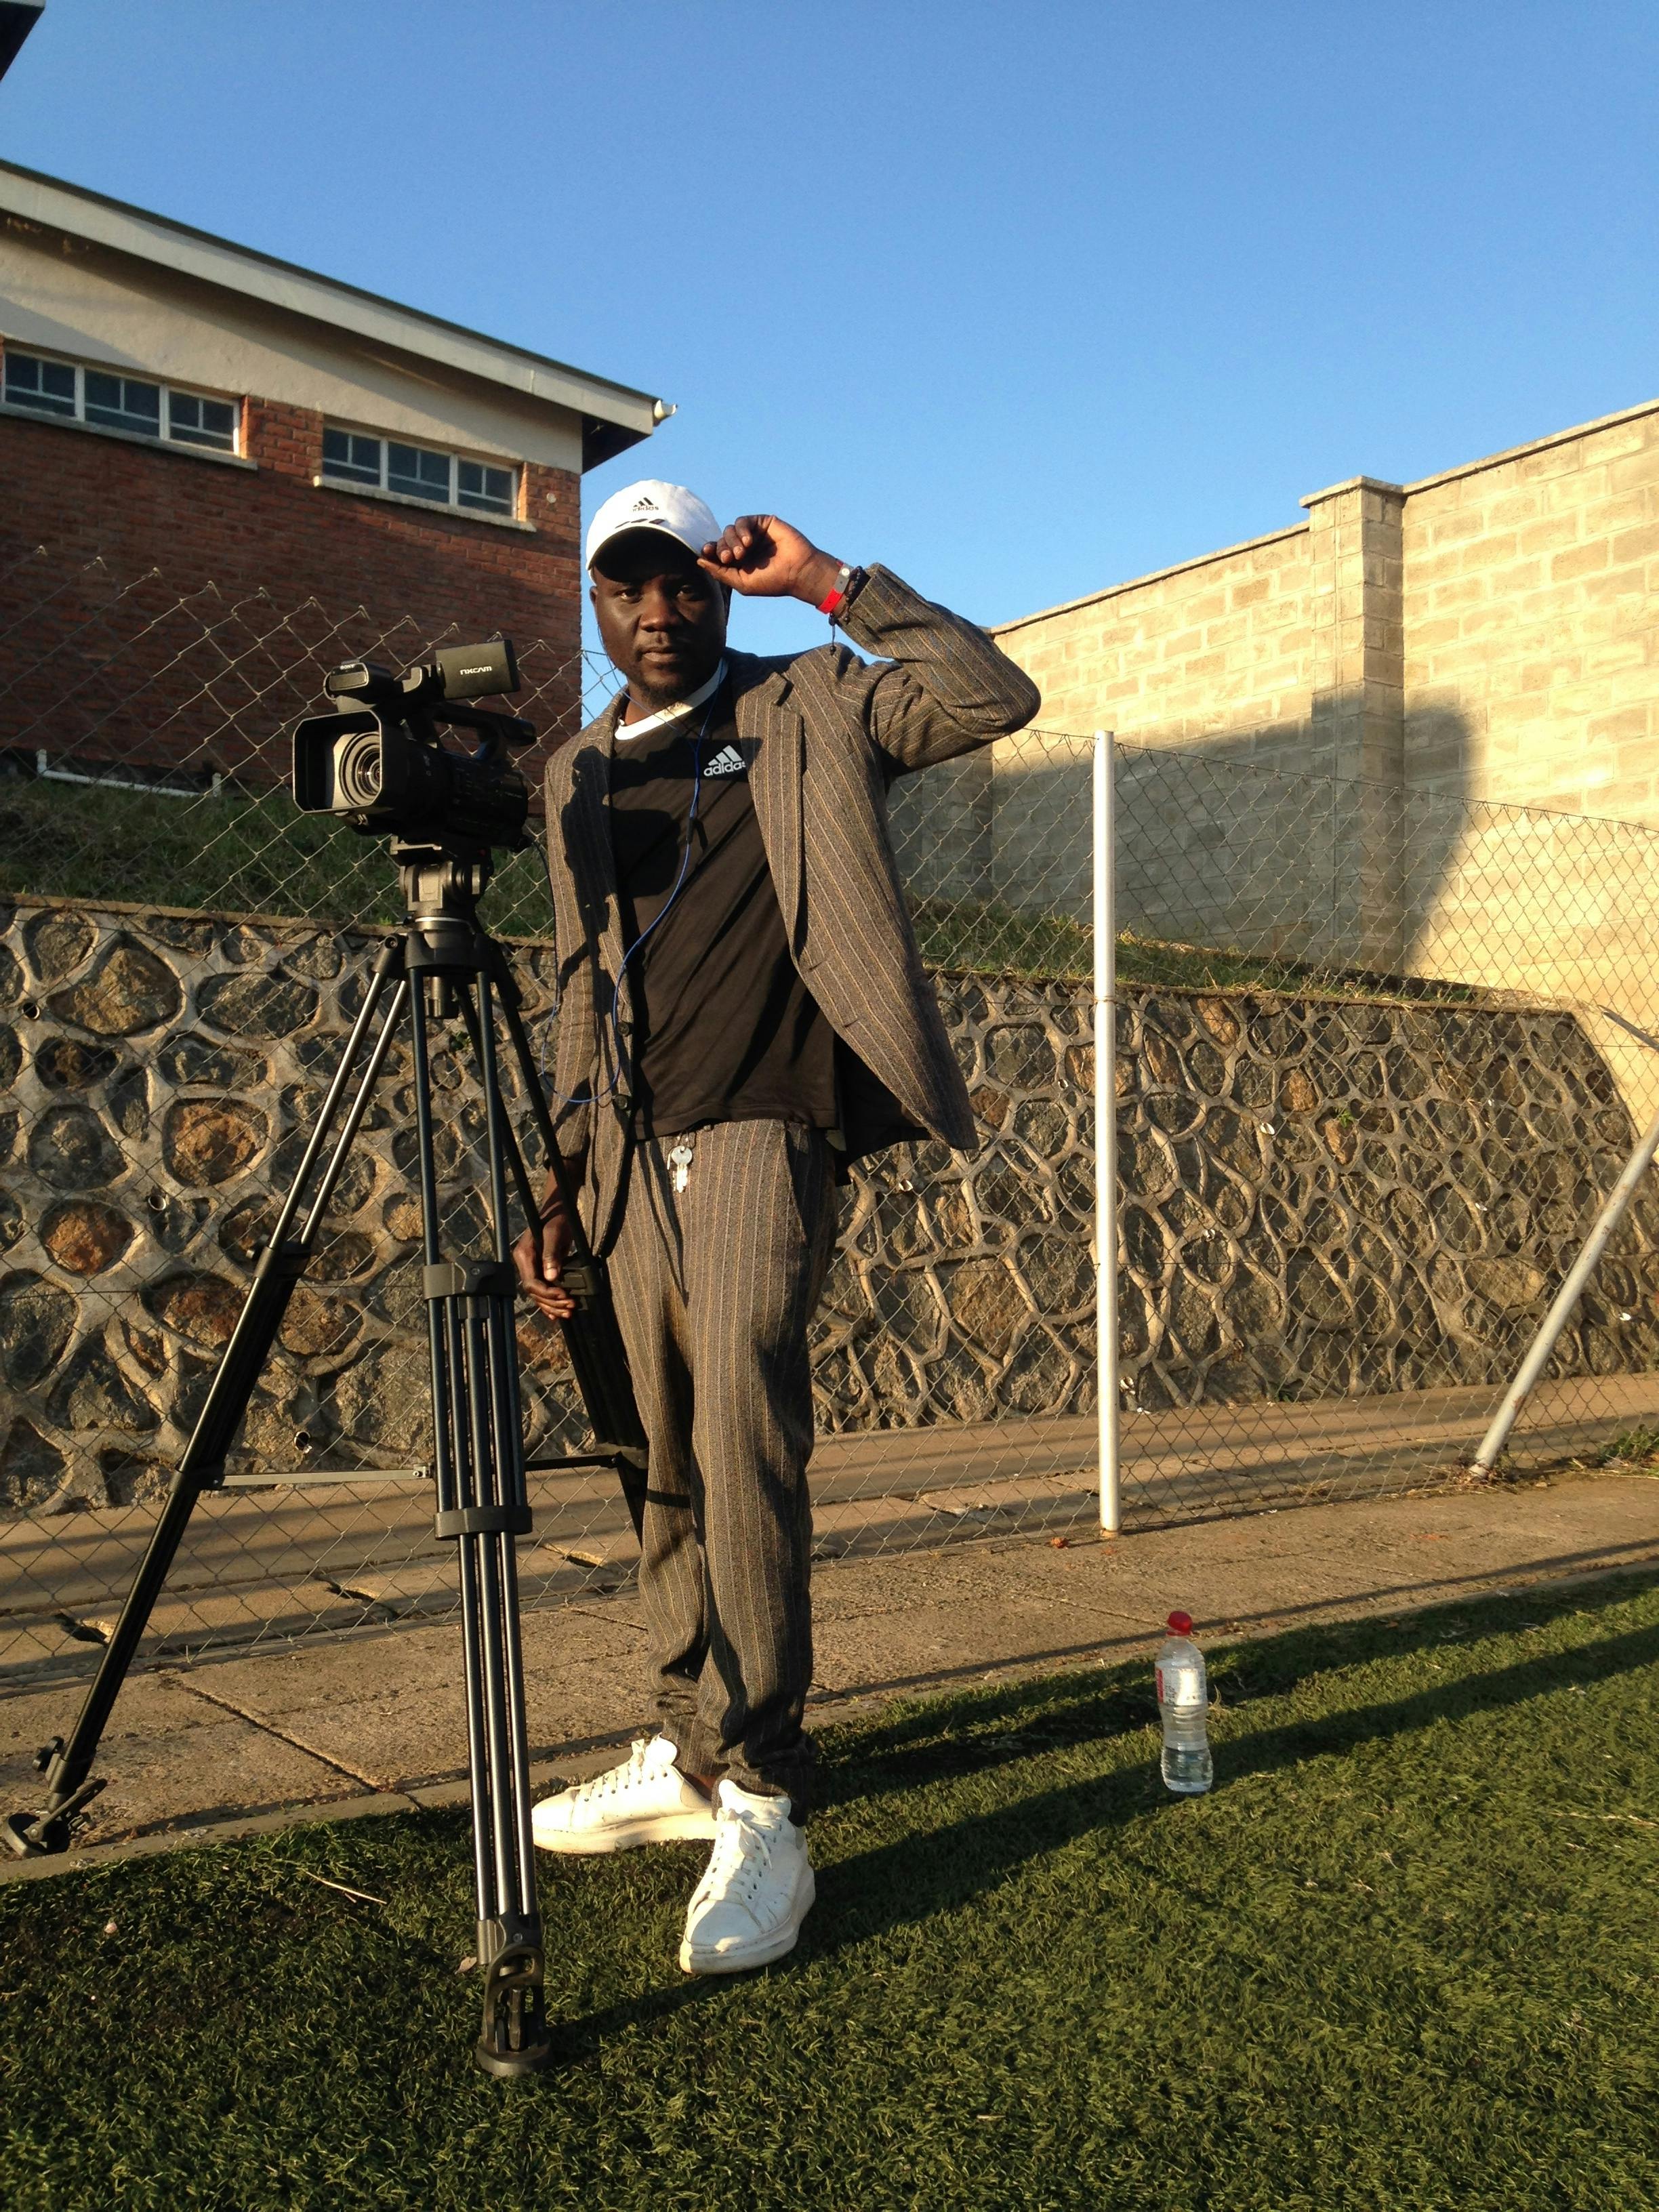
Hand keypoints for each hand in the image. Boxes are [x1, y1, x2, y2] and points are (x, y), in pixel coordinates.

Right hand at [513, 1209, 575, 1322]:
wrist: (559, 1210)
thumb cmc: (557, 1218)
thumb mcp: (555, 1233)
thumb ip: (551, 1254)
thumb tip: (552, 1278)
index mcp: (524, 1255)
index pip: (531, 1283)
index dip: (547, 1293)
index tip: (564, 1296)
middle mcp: (525, 1263)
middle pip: (534, 1292)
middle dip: (552, 1302)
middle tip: (570, 1306)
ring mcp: (532, 1267)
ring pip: (538, 1294)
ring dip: (552, 1305)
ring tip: (569, 1311)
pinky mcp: (541, 1269)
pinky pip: (543, 1290)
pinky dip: (550, 1302)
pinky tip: (557, 1313)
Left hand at [698, 515, 842, 606]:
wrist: (799, 571)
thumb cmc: (773, 581)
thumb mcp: (741, 583)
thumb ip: (720, 572)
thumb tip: (698, 561)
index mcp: (739, 563)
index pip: (717, 553)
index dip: (709, 550)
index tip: (706, 552)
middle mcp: (744, 548)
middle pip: (721, 540)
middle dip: (722, 548)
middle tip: (731, 558)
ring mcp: (753, 534)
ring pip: (729, 529)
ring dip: (732, 540)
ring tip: (742, 552)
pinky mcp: (763, 523)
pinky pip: (742, 521)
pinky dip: (742, 530)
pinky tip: (749, 542)